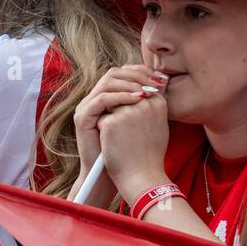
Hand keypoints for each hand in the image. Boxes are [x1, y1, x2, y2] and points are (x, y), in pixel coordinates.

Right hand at [73, 64, 167, 179]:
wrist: (120, 174)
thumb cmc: (134, 150)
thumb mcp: (142, 120)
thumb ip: (147, 101)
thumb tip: (164, 83)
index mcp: (107, 98)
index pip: (122, 73)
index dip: (141, 72)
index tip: (160, 78)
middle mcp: (94, 99)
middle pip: (113, 73)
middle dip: (136, 75)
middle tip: (154, 82)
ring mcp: (86, 107)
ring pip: (107, 83)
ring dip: (130, 84)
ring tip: (146, 91)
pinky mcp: (82, 118)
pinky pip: (101, 99)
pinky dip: (121, 96)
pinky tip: (137, 99)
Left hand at [98, 92, 170, 196]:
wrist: (141, 177)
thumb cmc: (150, 154)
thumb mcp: (158, 125)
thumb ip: (150, 106)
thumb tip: (139, 92)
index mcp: (158, 102)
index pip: (136, 93)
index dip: (132, 110)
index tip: (136, 128)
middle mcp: (144, 103)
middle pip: (122, 98)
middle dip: (120, 113)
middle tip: (129, 136)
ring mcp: (127, 111)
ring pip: (110, 107)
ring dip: (112, 121)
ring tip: (124, 140)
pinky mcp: (112, 121)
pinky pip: (102, 120)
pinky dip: (104, 133)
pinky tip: (115, 145)